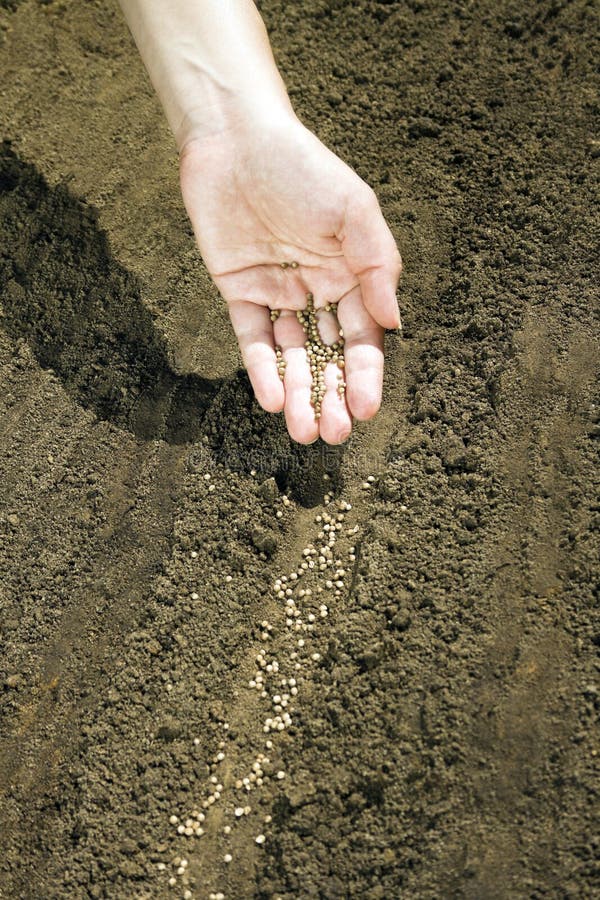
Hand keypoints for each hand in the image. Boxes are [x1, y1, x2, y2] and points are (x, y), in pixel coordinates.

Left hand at [179, 113, 401, 444]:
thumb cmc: (303, 168)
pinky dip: (261, 369)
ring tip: (301, 432)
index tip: (365, 411)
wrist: (236, 140)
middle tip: (331, 436)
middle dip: (330, 397)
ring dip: (298, 394)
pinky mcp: (240, 292)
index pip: (363, 337)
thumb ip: (376, 267)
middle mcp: (319, 290)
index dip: (364, 376)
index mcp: (353, 274)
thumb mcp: (353, 212)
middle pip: (328, 355)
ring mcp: (278, 293)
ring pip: (291, 355)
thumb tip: (394, 323)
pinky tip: (271, 399)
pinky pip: (252, 339)